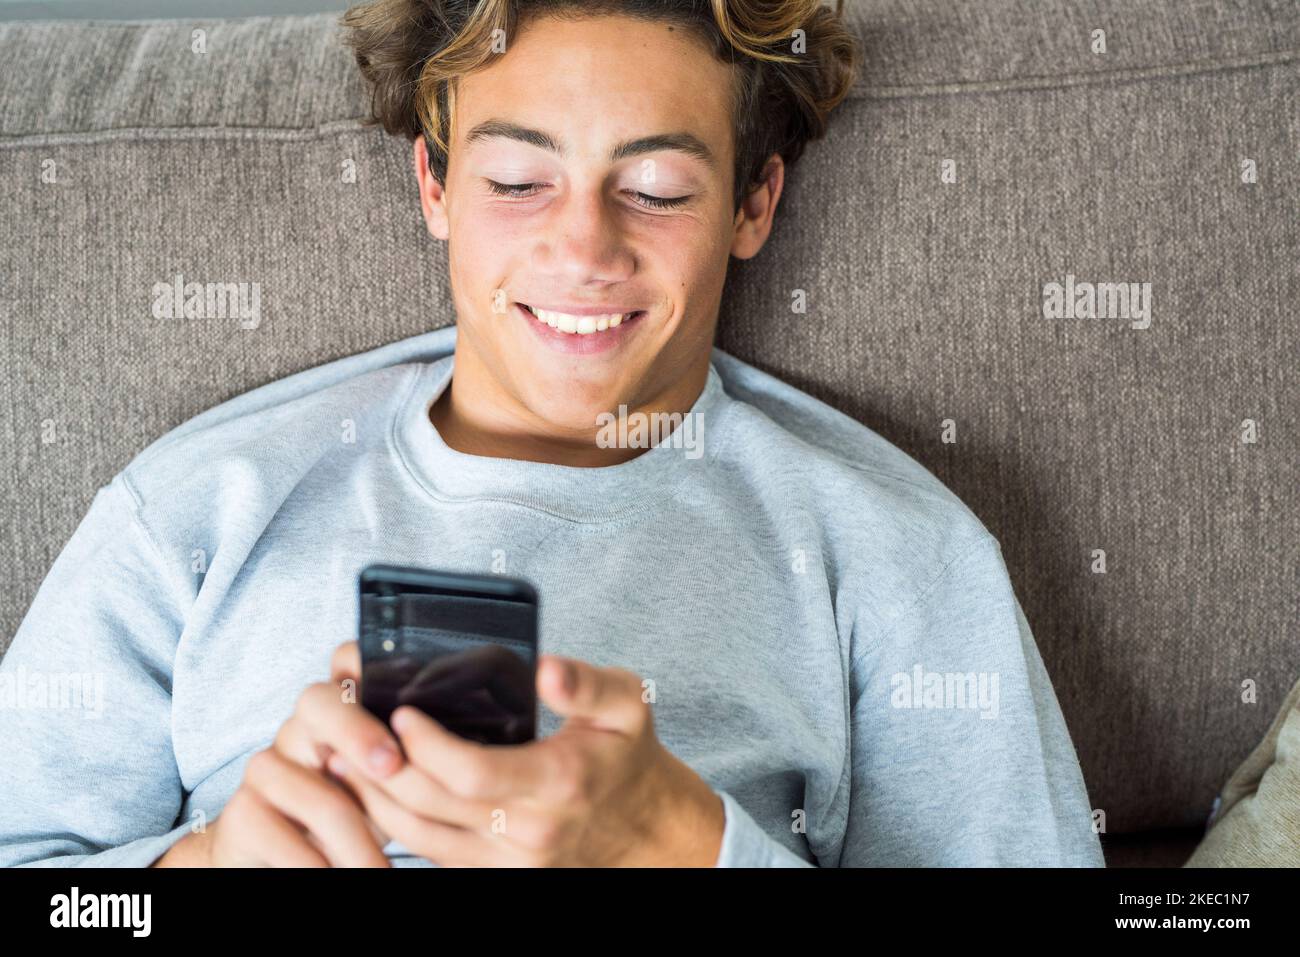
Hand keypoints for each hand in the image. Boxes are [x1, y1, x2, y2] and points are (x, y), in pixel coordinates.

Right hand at [156, 643, 401, 866]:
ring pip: (316, 790)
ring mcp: (266, 766)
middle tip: (392, 769)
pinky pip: (282, 834)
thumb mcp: (385, 786)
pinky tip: (337, 876)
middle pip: (317, 701)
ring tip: (382, 872)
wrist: (277, 861)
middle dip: (359, 731)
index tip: (401, 703)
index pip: (347, 661)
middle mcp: (299, 728)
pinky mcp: (243, 812)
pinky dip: (317, 865)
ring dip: (357, 843)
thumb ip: (410, 761)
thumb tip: (455, 757)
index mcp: (341, 712)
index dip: (365, 663)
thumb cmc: (351, 814)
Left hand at [325, 644, 725, 865]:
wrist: (645, 828)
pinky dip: (394, 823)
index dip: (425, 744)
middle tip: (355, 727)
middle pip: (430, 806)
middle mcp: (529, 829)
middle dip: (382, 766)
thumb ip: (587, 683)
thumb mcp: (627, 705)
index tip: (402, 711)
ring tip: (348, 756)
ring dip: (376, 797)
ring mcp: (509, 860)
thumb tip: (546, 669)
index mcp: (558, 782)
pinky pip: (429, 854)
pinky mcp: (495, 873)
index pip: (470, 772)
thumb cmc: (626, 757)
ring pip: (418, 836)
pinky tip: (377, 790)